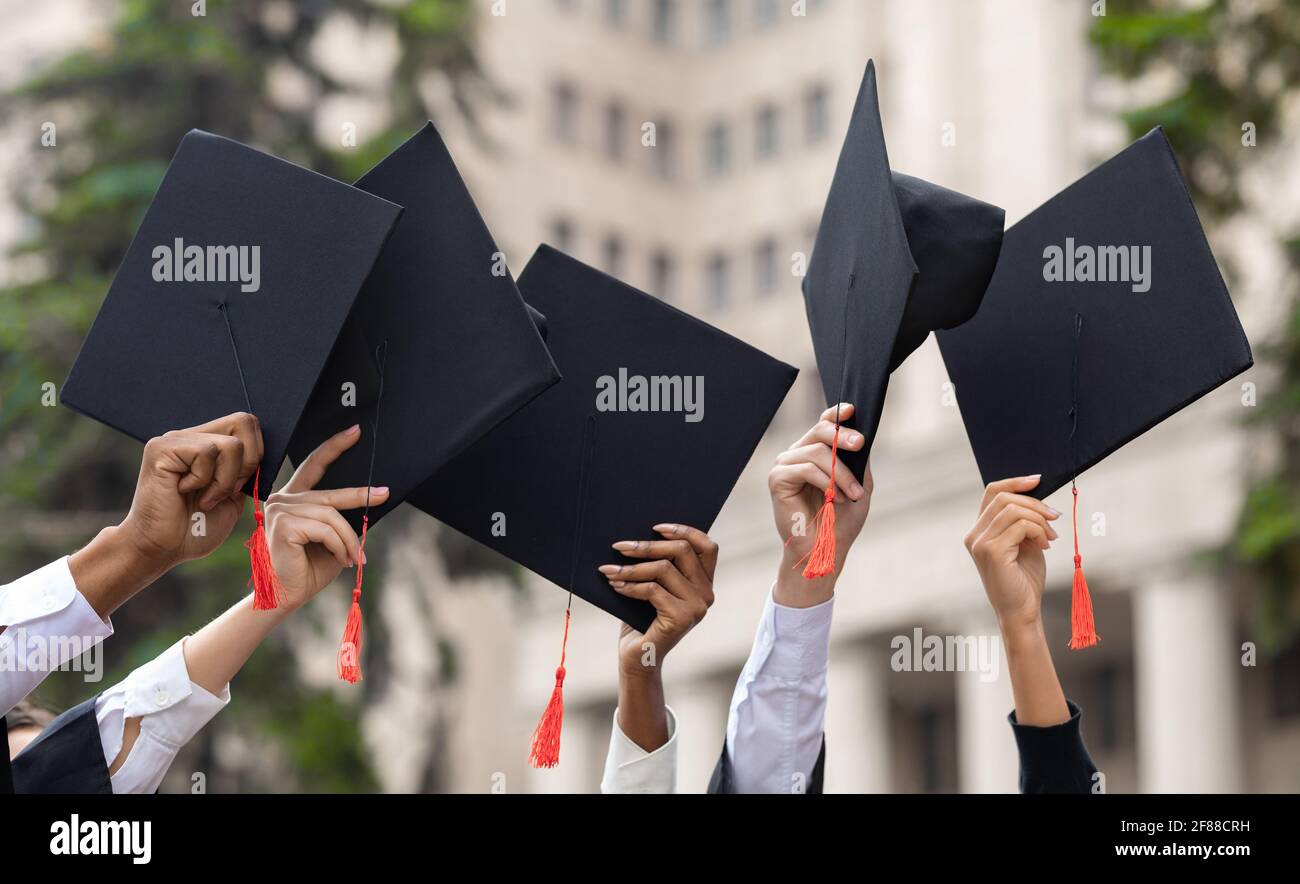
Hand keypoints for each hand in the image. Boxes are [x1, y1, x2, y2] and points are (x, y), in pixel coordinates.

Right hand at [118, 412, 263, 569]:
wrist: (162, 549)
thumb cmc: (195, 529)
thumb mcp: (233, 498)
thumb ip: (247, 472)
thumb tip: (262, 450)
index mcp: (207, 444)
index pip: (246, 424)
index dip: (256, 455)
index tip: (239, 486)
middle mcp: (190, 436)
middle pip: (244, 422)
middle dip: (248, 464)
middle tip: (226, 491)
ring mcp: (174, 439)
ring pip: (231, 444)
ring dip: (225, 480)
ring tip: (203, 498)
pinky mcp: (161, 448)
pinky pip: (207, 452)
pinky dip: (205, 479)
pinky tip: (183, 491)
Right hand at [263, 425, 388, 612]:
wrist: (286, 596)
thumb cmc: (308, 569)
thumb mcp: (331, 538)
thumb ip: (340, 517)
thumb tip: (370, 498)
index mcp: (292, 499)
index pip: (313, 465)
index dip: (334, 447)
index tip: (355, 432)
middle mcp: (281, 500)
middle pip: (330, 494)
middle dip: (360, 496)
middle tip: (384, 494)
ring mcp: (279, 511)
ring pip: (331, 515)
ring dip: (349, 539)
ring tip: (354, 558)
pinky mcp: (282, 525)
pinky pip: (325, 529)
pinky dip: (339, 545)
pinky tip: (340, 559)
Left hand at [602, 524, 717, 677]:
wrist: (638, 658)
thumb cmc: (642, 619)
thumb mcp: (654, 586)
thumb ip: (660, 565)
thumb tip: (638, 536)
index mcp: (705, 583)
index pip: (707, 546)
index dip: (684, 530)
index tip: (655, 528)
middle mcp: (707, 594)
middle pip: (682, 551)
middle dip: (647, 545)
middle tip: (619, 546)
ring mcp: (698, 607)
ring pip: (663, 569)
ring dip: (631, 568)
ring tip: (609, 570)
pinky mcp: (682, 618)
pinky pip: (652, 589)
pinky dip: (630, 585)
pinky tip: (616, 586)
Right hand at [769, 403, 871, 603]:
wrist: (827, 549)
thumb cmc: (841, 520)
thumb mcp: (858, 484)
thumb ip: (857, 460)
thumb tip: (860, 434)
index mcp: (815, 454)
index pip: (823, 426)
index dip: (836, 415)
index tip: (853, 410)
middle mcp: (797, 456)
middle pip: (819, 431)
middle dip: (842, 435)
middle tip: (860, 444)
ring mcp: (785, 466)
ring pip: (816, 451)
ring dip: (841, 473)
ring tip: (853, 494)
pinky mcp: (777, 479)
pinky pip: (805, 468)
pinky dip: (825, 481)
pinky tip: (834, 498)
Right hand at [965, 475, 1069, 727]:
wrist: (1021, 612)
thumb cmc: (1023, 581)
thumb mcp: (1025, 544)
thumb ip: (1024, 522)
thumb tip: (1038, 498)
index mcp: (979, 531)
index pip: (991, 493)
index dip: (1015, 482)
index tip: (1039, 480)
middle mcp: (974, 535)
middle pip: (1004, 498)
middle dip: (1035, 504)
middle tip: (1054, 519)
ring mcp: (980, 543)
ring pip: (1013, 510)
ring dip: (1039, 519)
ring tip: (1050, 536)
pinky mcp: (992, 551)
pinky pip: (1020, 526)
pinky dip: (1038, 530)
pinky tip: (1045, 544)